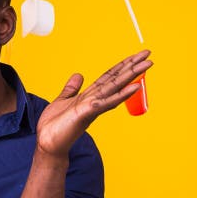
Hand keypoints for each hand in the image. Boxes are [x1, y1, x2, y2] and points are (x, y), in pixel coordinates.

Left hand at [36, 50, 152, 157]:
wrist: (48, 143)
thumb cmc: (55, 125)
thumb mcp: (63, 101)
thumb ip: (71, 89)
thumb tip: (78, 75)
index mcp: (89, 96)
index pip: (109, 77)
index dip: (122, 65)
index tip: (135, 56)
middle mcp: (94, 100)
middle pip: (116, 79)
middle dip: (132, 66)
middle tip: (148, 53)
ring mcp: (92, 106)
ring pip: (115, 88)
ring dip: (131, 76)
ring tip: (147, 64)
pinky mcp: (86, 113)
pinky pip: (106, 102)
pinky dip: (120, 95)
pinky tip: (133, 87)